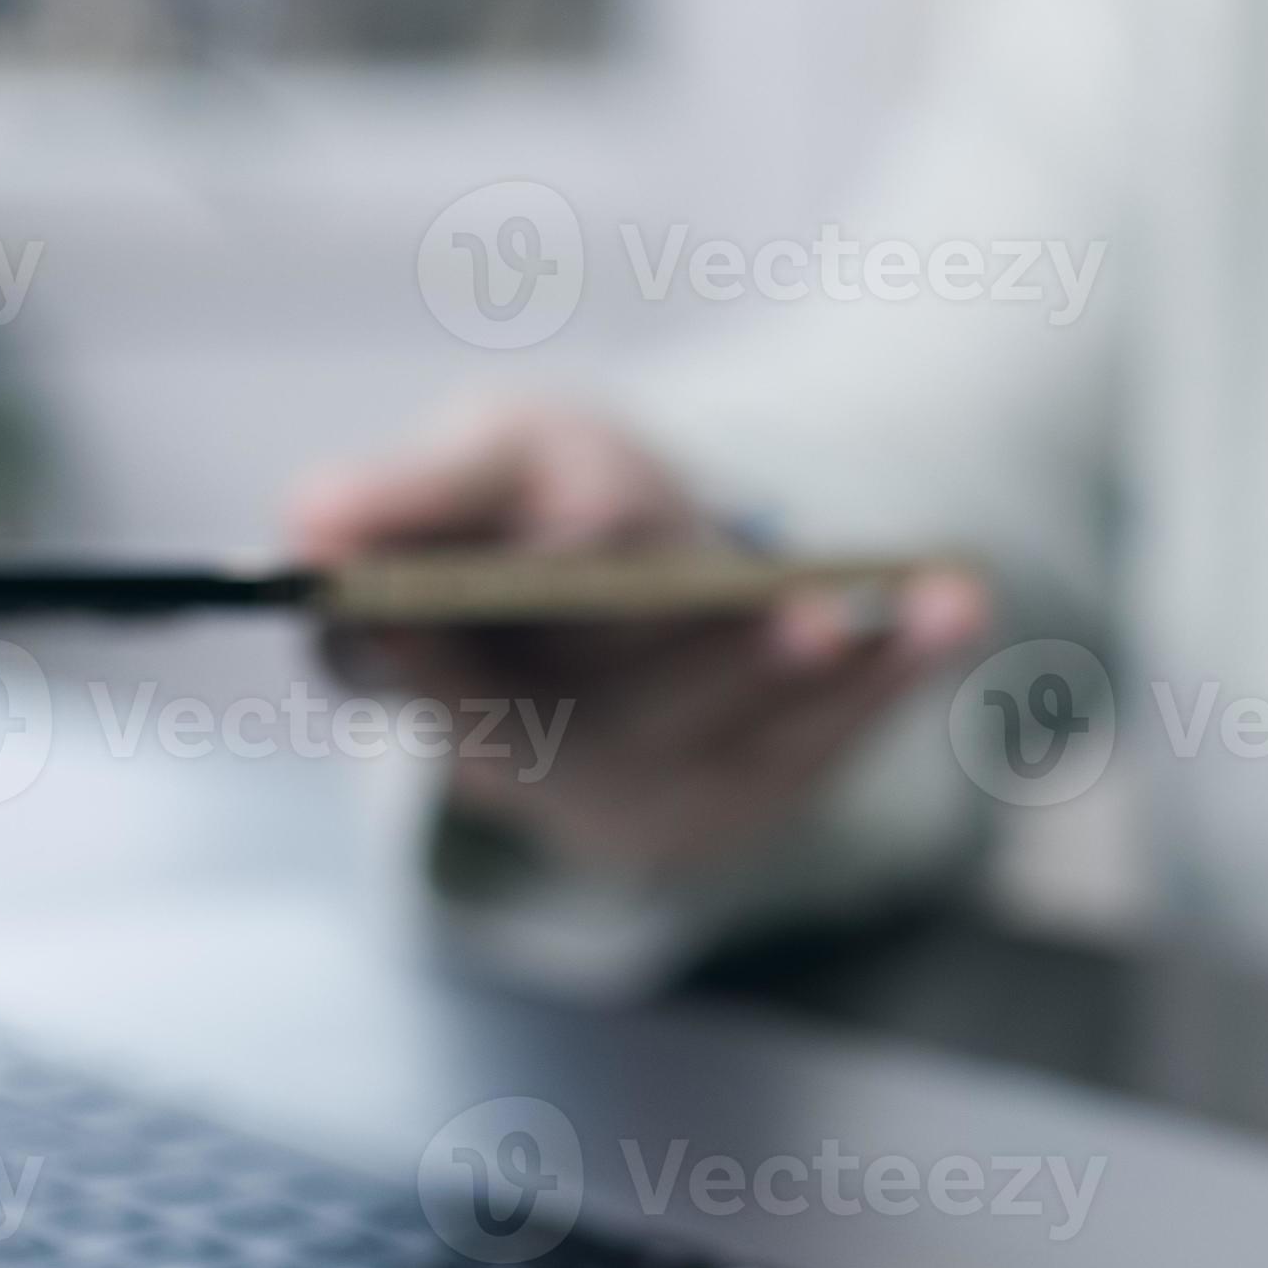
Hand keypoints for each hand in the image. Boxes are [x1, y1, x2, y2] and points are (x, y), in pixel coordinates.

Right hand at [288, 401, 984, 877]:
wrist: (615, 593)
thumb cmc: (534, 507)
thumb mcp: (480, 465)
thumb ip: (409, 496)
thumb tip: (308, 525)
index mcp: (443, 698)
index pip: (456, 693)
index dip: (502, 664)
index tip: (589, 619)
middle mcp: (540, 775)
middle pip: (633, 723)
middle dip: (724, 671)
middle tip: (808, 615)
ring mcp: (644, 801)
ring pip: (750, 742)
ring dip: (845, 677)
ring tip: (931, 604)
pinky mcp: (741, 802)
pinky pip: (825, 744)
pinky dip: (894, 676)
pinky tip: (960, 606)